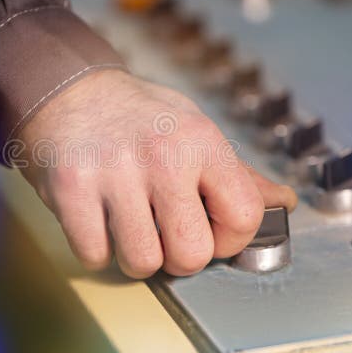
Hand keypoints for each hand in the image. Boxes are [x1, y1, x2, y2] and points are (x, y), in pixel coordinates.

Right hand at [17, 69, 296, 278]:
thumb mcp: (193, 128)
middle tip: (163, 231)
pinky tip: (98, 218)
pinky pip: (95, 255)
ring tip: (129, 222)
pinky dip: (96, 247)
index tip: (209, 230)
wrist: (68, 89)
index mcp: (201, 141)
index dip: (229, 239)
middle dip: (178, 256)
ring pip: (142, 263)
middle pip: (191, 255)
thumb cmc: (137, 116)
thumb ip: (236, 173)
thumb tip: (283, 201)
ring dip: (135, 253)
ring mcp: (114, 173)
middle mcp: (162, 155)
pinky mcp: (71, 189)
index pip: (243, 218)